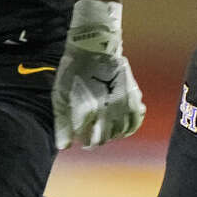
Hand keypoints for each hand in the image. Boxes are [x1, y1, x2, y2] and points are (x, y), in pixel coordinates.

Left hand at [53, 0, 145, 149]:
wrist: (93, 48)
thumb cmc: (73, 72)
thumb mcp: (61, 96)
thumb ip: (62, 123)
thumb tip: (63, 147)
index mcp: (89, 108)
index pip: (87, 137)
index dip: (82, 140)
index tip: (78, 138)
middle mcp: (108, 107)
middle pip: (103, 137)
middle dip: (94, 140)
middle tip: (88, 136)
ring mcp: (124, 102)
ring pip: (120, 132)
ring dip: (110, 134)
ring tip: (102, 129)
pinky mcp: (134, 96)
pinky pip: (136, 120)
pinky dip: (129, 127)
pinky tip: (120, 127)